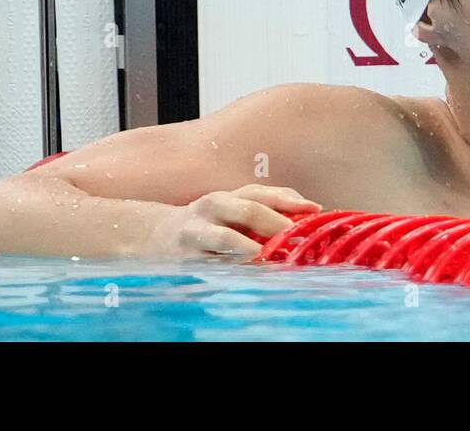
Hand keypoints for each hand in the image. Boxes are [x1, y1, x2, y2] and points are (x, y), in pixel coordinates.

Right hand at [141, 185, 322, 259]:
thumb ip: (263, 209)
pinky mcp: (185, 257)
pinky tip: (238, 276)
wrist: (155, 235)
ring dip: (244, 244)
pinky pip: (208, 265)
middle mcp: (213, 208)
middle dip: (273, 222)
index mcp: (228, 196)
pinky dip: (225, 270)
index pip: (262, 193)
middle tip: (294, 235)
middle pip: (247, 210)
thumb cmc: (205, 223)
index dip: (289, 199)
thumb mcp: (230, 210)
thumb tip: (306, 213)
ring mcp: (198, 232)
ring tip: (260, 252)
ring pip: (223, 236)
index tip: (315, 209)